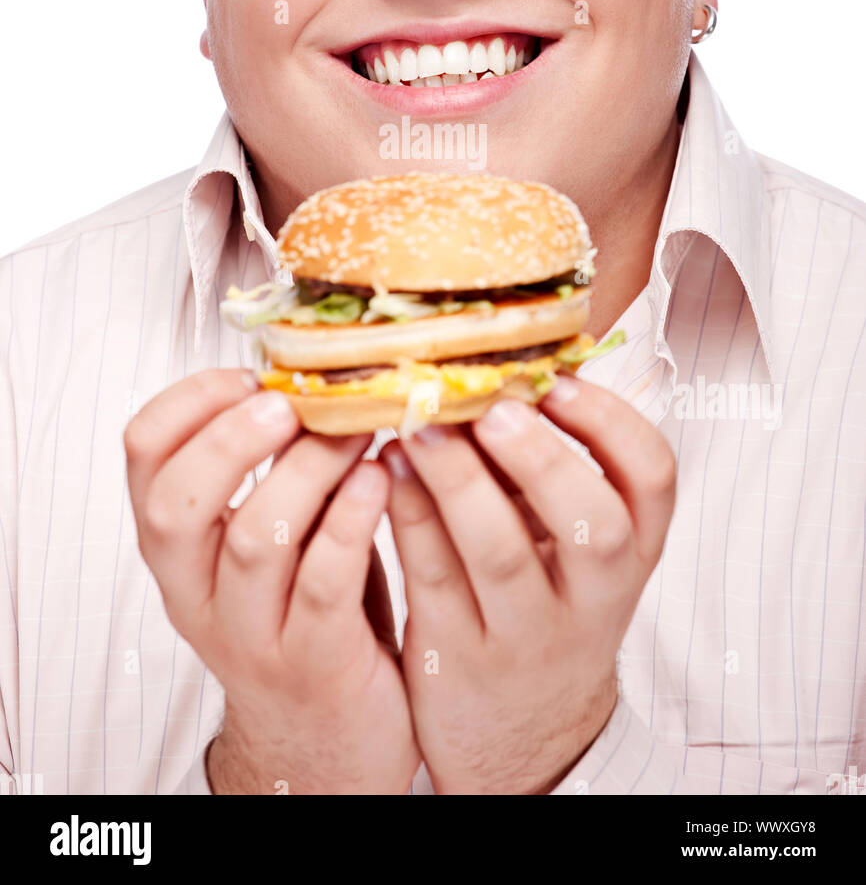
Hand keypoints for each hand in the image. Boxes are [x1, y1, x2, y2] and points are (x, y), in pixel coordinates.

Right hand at [125, 368, 419, 793]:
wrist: (333, 742)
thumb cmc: (311, 614)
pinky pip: (325, 583)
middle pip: (175, 505)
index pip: (143, 456)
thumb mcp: (274, 539)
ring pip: (256, 540)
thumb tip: (311, 372)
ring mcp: (251, 633)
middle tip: (288, 406)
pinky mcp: (315, 663)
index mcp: (179, 547)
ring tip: (355, 433)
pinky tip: (381, 480)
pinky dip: (352, 521)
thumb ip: (278, 469)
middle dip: (230, 441)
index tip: (250, 377)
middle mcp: (197, 592)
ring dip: (308, 470)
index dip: (190, 401)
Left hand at [380, 375, 675, 794]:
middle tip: (493, 407)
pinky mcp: (460, 657)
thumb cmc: (547, 600)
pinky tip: (385, 468)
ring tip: (421, 424)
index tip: (560, 383)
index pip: (653, 478)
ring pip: (500, 555)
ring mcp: (528, 634)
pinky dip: (409, 516)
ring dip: (457, 480)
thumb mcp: (577, 546)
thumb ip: (553, 464)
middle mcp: (593, 596)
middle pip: (591, 525)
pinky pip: (433, 578)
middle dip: (540, 457)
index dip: (612, 423)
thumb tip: (508, 356)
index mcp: (633, 550)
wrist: (525, 735)